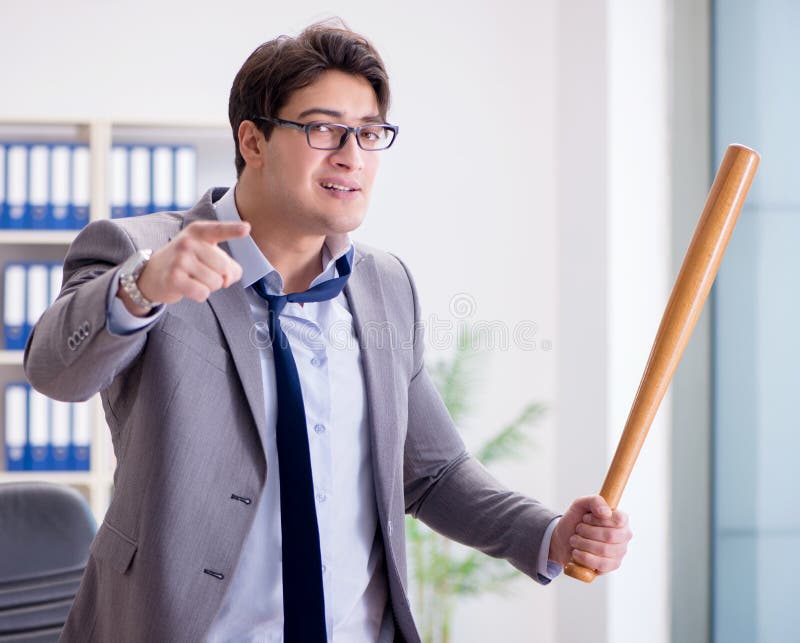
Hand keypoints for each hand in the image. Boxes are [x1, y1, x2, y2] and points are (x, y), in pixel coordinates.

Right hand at [119, 221, 249, 314]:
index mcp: (198, 231)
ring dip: (209, 287)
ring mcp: (179, 259)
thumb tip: (230, 278)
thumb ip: (225, 263)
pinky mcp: (174, 278)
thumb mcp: (205, 254)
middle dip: (221, 277)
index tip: (247, 229)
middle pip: (225, 268)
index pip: (218, 230)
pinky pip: (203, 293)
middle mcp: (188, 242)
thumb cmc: (187, 263)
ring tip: (193, 279)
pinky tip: (188, 288)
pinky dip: (200, 295)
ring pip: (215, 283)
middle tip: (203, 273)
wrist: (152, 274)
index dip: (233, 230)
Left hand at [548, 495, 631, 574]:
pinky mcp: (611, 566)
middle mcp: (624, 537)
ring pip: (604, 550)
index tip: (585, 518)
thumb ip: (594, 501)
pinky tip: (576, 553)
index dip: (599, 519)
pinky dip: (584, 557)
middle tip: (578, 529)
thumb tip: (606, 512)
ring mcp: (619, 553)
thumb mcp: (580, 505)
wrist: (563, 540)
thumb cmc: (575, 521)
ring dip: (583, 544)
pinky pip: (601, 565)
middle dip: (587, 532)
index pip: (619, 520)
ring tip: (574, 540)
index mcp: (620, 520)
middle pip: (610, 536)